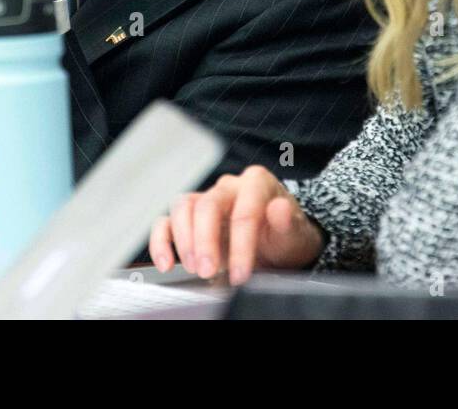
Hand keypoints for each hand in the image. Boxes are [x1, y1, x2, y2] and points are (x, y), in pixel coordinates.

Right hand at [149, 165, 324, 284]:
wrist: (278, 246)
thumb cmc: (286, 237)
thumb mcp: (295, 235)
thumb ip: (288, 223)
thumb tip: (280, 209)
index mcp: (257, 183)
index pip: (244, 211)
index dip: (241, 245)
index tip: (241, 273)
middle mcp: (228, 187)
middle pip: (207, 205)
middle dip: (205, 242)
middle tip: (208, 271)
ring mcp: (207, 199)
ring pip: (183, 208)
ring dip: (184, 241)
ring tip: (194, 267)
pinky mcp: (190, 217)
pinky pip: (167, 221)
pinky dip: (162, 240)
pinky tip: (166, 262)